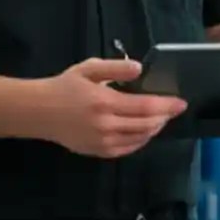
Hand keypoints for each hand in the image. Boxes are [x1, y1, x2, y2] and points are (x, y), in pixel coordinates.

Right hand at [39, 58, 187, 157]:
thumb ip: (116, 68)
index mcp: (104, 102)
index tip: (181, 103)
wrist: (38, 111)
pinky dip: (140, 141)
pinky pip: (126, 150)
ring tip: (161, 119)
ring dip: (154, 130)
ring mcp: (101, 142)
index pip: (145, 107)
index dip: (166, 106)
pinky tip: (144, 132)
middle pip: (146, 125)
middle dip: (163, 118)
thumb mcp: (89, 69)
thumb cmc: (64, 87)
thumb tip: (140, 68)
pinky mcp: (97, 152)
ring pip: (138, 139)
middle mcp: (105, 125)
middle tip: (172, 109)